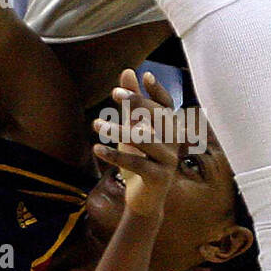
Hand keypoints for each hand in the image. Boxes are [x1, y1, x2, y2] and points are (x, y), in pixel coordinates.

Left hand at [92, 69, 185, 218]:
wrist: (143, 200)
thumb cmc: (139, 158)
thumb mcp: (132, 128)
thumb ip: (131, 103)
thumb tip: (128, 70)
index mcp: (170, 129)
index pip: (167, 105)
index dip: (158, 91)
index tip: (146, 75)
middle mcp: (175, 142)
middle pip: (159, 117)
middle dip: (137, 103)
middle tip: (114, 93)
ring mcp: (169, 160)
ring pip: (145, 139)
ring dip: (118, 130)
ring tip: (95, 124)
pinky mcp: (159, 178)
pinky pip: (137, 162)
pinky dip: (115, 155)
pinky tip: (97, 149)